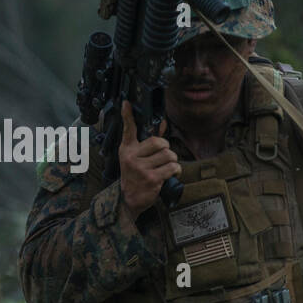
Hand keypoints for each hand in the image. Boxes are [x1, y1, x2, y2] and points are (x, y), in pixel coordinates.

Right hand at [119, 101, 180, 220]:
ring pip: (168, 155)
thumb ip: (149, 142)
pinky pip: (172, 167)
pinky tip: (170, 174)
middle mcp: (131, 157)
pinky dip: (175, 170)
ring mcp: (141, 168)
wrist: (129, 199)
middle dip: (167, 148)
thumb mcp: (137, 158)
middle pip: (159, 142)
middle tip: (163, 156)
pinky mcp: (151, 178)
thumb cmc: (135, 176)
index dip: (128, 115)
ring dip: (172, 160)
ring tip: (166, 166)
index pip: (128, 129)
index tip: (127, 103)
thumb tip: (162, 124)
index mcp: (127, 149)